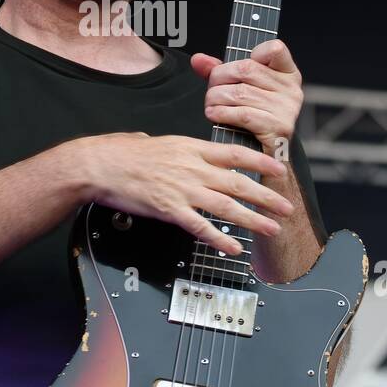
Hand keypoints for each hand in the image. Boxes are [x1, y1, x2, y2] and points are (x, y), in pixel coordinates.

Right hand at [74, 132, 292, 254]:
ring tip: (271, 228)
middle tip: (285, 207)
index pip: (234, 154)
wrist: (100, 165)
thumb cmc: (122, 152)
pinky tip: (234, 247)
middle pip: (238, 182)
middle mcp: (192, 168)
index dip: (260, 162)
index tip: (278, 169)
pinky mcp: (170, 209)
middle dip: (266, 196)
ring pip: (226, 205)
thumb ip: (174, 148)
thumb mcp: (155, 140)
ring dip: (253, 219)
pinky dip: (220, 238)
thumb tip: (176, 147)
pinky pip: (201, 227)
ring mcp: (182, 189)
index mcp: (190, 148)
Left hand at [190, 39, 303, 155]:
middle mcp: (292, 89)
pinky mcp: (278, 128)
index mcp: (288, 74)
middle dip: (219, 78)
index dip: (251, 53)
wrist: (266, 160)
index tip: (237, 69)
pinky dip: (222, 113)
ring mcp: (287, 109)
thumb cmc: (252, 119)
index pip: (275, 48)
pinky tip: (214, 114)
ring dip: (216, 98)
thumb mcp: (240, 89)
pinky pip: (242, 114)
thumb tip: (198, 59)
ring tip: (210, 104)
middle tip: (211, 90)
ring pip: (239, 92)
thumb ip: (221, 71)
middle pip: (246, 68)